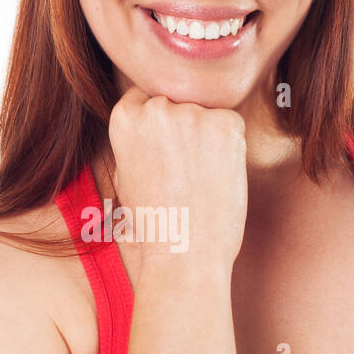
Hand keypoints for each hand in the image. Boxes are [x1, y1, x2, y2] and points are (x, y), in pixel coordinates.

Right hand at [107, 87, 247, 276]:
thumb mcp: (126, 173)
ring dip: (207, 136)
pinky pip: (230, 124)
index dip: (159, 128)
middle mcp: (156, 108)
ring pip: (204, 113)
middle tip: (185, 171)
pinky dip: (229, 146)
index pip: (146, 99)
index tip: (165, 151)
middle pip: (177, 102)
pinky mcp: (226, 123)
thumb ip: (137, 139)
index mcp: (123, 117)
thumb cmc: (155, 223)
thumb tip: (152, 117)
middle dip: (183, 128)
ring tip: (200, 180)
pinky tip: (218, 177)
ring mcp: (192, 114)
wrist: (185, 254)